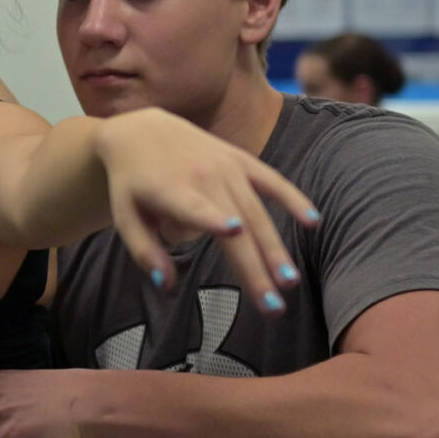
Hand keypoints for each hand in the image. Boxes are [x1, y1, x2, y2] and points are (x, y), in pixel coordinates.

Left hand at [95, 108, 319, 300]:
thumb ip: (144, 253)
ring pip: (257, 213)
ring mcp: (226, 166)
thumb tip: (167, 286)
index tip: (235, 230)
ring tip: (289, 282)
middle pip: (236, 227)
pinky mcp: (241, 160)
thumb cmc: (131, 184)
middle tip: (271, 306)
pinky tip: (313, 221)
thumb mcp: (125, 217)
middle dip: (255, 266)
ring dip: (275, 248)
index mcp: (171, 190)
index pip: (194, 206)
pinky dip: (292, 198)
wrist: (139, 132)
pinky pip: (272, 181)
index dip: (213, 217)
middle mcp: (203, 176)